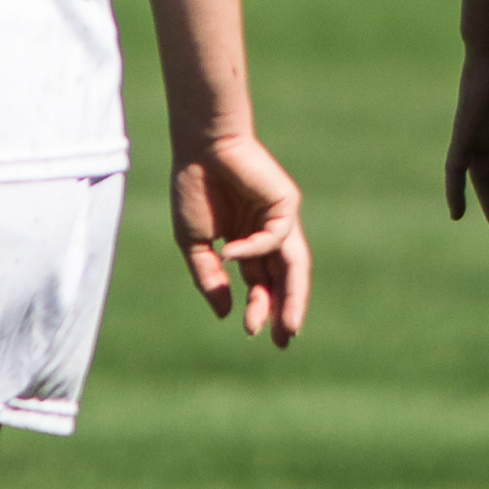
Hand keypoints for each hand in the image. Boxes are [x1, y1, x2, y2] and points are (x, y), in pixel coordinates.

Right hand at [173, 133, 309, 345]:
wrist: (200, 147)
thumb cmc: (194, 188)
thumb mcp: (195, 243)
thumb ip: (209, 277)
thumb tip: (225, 314)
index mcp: (246, 242)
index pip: (261, 282)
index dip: (260, 307)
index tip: (254, 332)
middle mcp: (267, 233)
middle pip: (282, 279)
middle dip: (283, 310)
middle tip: (282, 341)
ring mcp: (279, 218)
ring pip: (293, 265)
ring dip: (292, 296)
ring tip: (288, 326)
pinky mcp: (286, 203)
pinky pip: (273, 237)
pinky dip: (253, 250)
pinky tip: (230, 254)